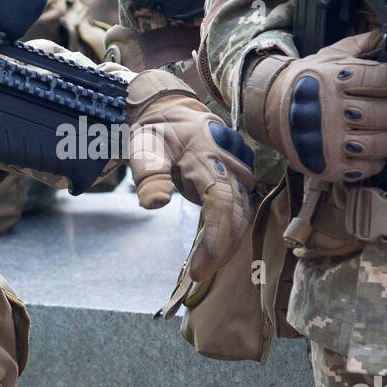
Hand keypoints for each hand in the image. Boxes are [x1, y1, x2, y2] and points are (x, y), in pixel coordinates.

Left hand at [127, 70, 255, 281]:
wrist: (175, 112)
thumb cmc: (158, 132)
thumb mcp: (144, 145)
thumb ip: (149, 173)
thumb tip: (154, 204)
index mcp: (205, 155)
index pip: (221, 200)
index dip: (218, 234)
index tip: (204, 263)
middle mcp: (229, 166)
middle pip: (237, 214)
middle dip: (222, 248)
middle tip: (199, 274)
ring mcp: (237, 174)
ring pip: (243, 216)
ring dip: (227, 245)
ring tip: (203, 268)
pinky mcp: (237, 184)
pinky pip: (240, 213)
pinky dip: (229, 235)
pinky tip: (212, 254)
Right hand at [244, 32, 386, 181]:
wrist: (270, 111)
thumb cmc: (306, 81)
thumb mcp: (329, 55)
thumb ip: (362, 44)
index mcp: (335, 79)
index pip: (385, 79)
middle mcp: (334, 110)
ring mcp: (332, 141)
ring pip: (384, 142)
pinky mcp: (332, 166)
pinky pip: (371, 166)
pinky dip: (382, 157)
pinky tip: (380, 146)